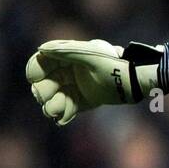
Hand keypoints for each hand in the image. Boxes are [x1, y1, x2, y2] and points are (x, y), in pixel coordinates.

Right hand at [26, 39, 162, 125]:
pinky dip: (62, 116)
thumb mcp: (90, 56)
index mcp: (66, 57)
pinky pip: (65, 111)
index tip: (35, 79)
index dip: (34, 71)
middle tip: (49, 99)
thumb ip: (67, 52)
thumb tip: (42, 49)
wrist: (134, 81)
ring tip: (59, 111)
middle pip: (42, 85)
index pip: (41, 63)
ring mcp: (73, 88)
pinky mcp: (81, 102)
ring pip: (52, 100)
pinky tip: (64, 118)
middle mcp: (67, 72)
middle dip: (42, 93)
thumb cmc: (114, 64)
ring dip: (52, 107)